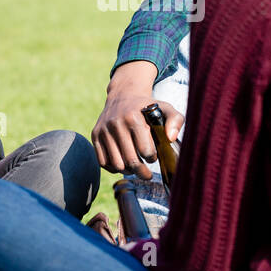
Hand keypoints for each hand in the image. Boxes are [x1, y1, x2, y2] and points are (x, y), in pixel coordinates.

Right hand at [92, 62, 183, 177]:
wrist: (123, 96)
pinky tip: (123, 162)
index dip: (152, 158)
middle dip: (142, 171)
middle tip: (146, 174)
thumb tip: (171, 138)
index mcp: (133, 117)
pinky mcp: (95, 135)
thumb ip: (175, 120)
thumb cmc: (148, 107)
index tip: (153, 156)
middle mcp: (116, 123)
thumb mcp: (166, 108)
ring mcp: (104, 130)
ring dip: (128, 170)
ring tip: (135, 167)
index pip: (145, 150)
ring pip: (116, 164)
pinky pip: (103, 162)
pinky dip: (113, 168)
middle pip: (130, 161)